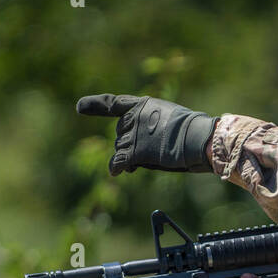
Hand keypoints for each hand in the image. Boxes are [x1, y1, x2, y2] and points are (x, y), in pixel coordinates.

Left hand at [76, 93, 215, 175]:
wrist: (198, 138)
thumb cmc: (194, 133)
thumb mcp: (171, 121)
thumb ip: (152, 129)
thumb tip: (137, 155)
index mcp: (144, 105)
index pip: (114, 104)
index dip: (95, 106)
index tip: (79, 107)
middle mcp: (133, 117)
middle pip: (120, 134)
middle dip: (129, 145)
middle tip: (153, 152)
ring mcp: (131, 134)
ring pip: (120, 149)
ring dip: (132, 157)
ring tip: (155, 158)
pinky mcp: (133, 151)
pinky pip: (118, 161)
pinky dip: (116, 167)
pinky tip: (116, 172)